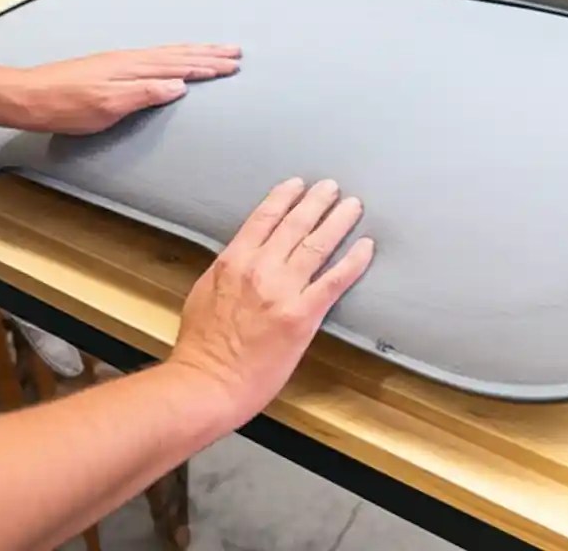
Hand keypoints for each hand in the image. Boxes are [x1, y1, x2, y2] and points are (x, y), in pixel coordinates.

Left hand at [8, 44, 240, 133]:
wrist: (30, 97)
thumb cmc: (67, 106)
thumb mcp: (108, 106)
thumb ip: (145, 93)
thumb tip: (179, 85)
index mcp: (133, 69)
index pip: (179, 66)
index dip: (207, 66)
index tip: (232, 66)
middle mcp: (130, 60)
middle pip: (177, 55)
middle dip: (207, 54)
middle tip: (235, 52)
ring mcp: (120, 62)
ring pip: (166, 53)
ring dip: (193, 52)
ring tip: (215, 51)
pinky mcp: (111, 67)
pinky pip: (154, 56)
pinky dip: (172, 55)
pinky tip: (173, 58)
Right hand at [169, 177, 374, 422]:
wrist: (208, 382)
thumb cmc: (202, 346)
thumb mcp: (205, 293)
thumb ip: (228, 271)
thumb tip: (241, 259)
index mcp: (233, 261)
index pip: (264, 218)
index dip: (284, 197)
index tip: (298, 184)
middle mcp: (260, 269)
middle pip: (295, 225)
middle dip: (317, 202)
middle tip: (333, 187)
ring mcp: (283, 291)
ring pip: (317, 245)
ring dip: (338, 221)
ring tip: (353, 206)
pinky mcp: (303, 315)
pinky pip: (335, 280)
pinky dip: (353, 261)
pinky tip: (366, 246)